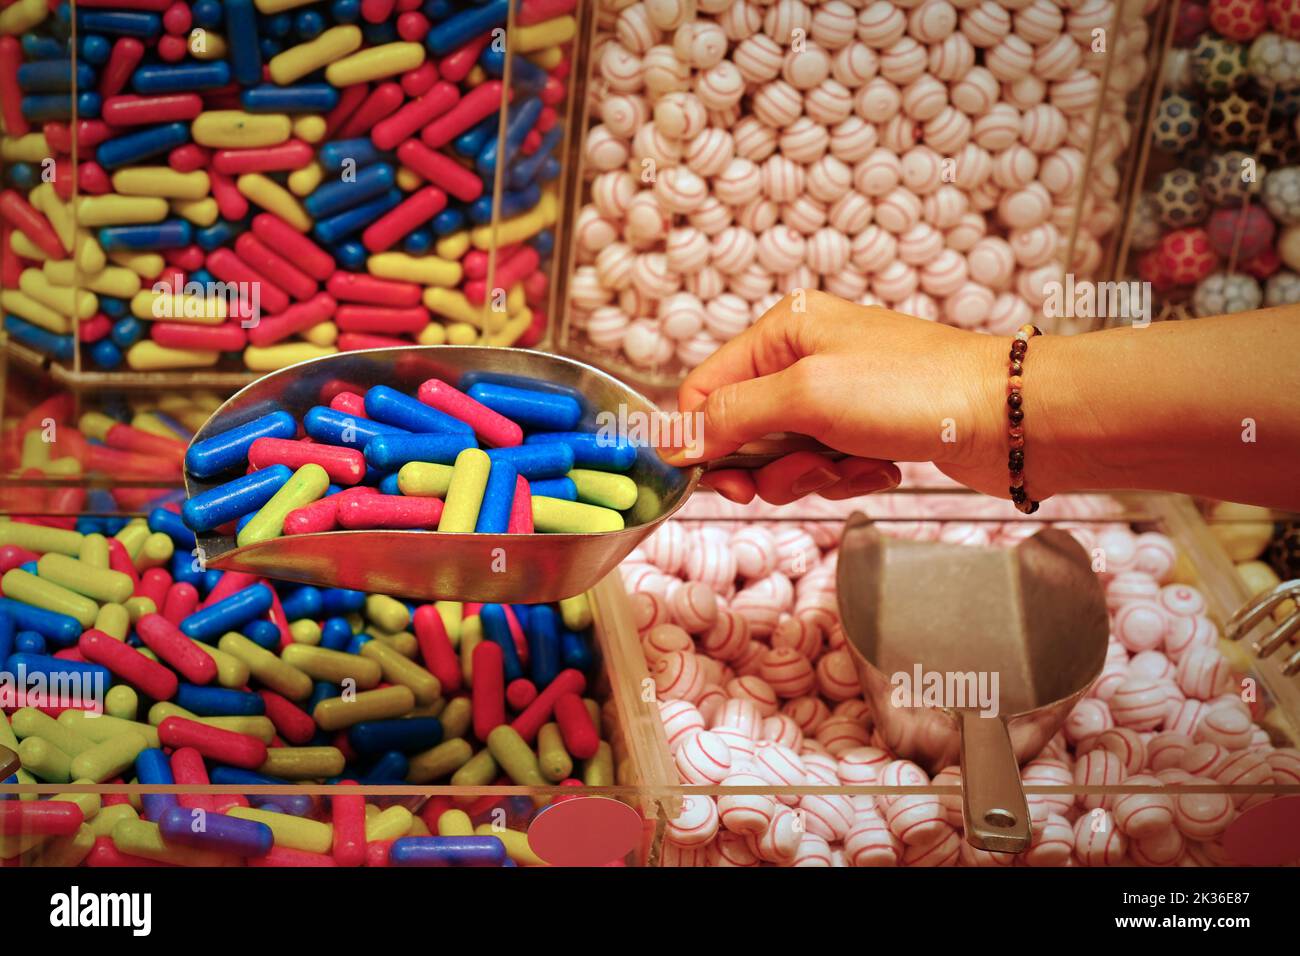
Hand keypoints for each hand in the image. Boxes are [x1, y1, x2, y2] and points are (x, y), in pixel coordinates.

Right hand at [661, 291, 1010, 504]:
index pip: (707, 391)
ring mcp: (840, 395)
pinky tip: (883, 467)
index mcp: (784, 330)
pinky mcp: (869, 430)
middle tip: (801, 474)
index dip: (705, 441)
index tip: (722, 483)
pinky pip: (829, 467)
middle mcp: (807, 357)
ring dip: (814, 475)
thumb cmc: (911, 390)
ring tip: (856, 465)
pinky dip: (850, 477)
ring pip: (786, 457)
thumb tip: (671, 441)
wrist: (1008, 418)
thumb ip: (731, 416)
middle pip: (745, 431)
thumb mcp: (806, 394)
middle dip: (770, 465)